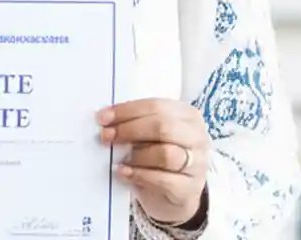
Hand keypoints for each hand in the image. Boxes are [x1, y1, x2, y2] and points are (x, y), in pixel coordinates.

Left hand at [97, 98, 210, 225]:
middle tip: (106, 136)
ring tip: (118, 159)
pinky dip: (139, 175)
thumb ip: (136, 124)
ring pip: (165, 154)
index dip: (127, 111)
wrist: (173, 195)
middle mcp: (197, 137)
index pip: (156, 106)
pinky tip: (124, 173)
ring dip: (136, 155)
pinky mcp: (190, 189)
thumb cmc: (157, 158)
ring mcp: (197, 164)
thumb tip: (106, 118)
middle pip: (163, 127)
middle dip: (129, 130)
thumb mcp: (150, 137)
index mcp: (187, 116)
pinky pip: (164, 180)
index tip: (103, 117)